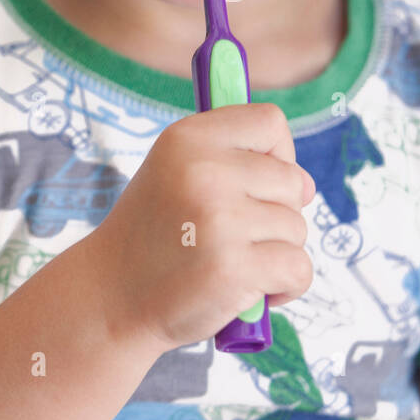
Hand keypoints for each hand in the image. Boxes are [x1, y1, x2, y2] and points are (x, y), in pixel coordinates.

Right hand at [88, 102, 315, 351]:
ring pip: (297, 228)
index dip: (278, 153)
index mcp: (188, 138)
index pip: (270, 122)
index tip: (257, 183)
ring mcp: (220, 220)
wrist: (111, 298)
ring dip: (276, 252)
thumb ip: (236, 160)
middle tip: (233, 235)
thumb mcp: (176, 172)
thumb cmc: (154, 235)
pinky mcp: (234, 268)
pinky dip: (286, 286)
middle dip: (277, 213)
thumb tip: (308, 185)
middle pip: (293, 181)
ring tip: (232, 262)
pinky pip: (299, 269)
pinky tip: (253, 291)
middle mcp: (204, 171)